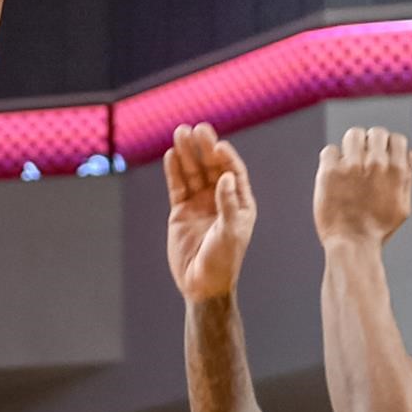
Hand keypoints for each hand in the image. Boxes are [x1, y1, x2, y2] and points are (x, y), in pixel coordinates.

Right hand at [164, 124, 255, 302]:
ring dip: (187, 153)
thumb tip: (227, 177)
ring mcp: (200, 204)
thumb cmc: (223, 261)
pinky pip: (178, 186)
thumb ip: (228, 204)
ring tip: (180, 132)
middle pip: (212, 167)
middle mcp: (220, 199)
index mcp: (240, 203)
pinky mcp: (181, 211)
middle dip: (204, 148)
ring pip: (193, 172)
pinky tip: (171, 154)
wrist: (202, 283)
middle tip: (197, 128)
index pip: (234, 172)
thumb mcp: (230, 233)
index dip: (226, 158)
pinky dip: (174, 170)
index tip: (217, 145)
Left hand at [314, 126, 411, 247]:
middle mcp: (376, 163)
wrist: (352, 245)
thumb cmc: (379, 230)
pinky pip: (330, 150)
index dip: (389, 146)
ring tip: (348, 162)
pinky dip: (331, 159)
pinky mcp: (330, 172)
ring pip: (353, 135)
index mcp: (396, 170)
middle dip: (371, 143)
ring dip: (351, 146)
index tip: (381, 157)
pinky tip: (334, 175)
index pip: (396, 139)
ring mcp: (352, 166)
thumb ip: (407, 176)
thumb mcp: (402, 205)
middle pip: (375, 133)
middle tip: (363, 159)